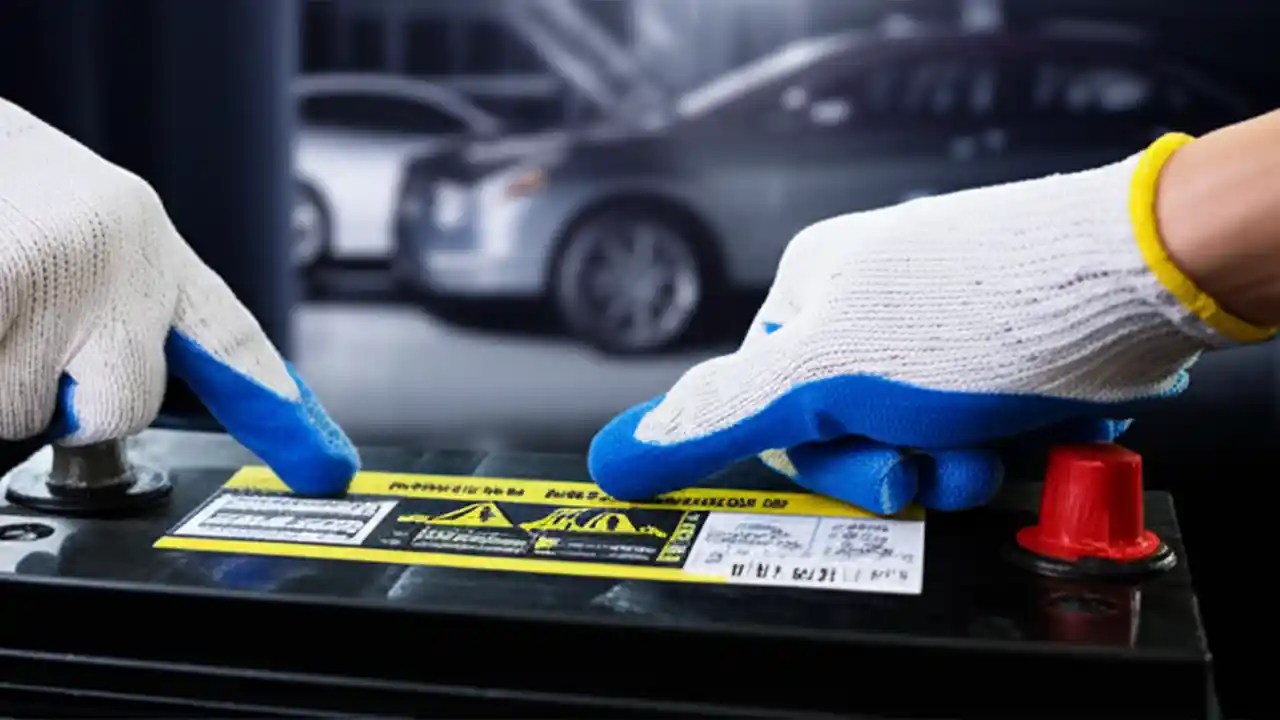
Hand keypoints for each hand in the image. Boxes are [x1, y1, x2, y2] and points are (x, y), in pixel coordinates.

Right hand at [0, 97, 356, 494]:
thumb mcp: (70, 236)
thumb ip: (110, 313)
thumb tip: (103, 398)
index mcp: (145, 240)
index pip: (229, 338)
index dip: (278, 409)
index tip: (327, 464)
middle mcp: (120, 251)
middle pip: (123, 407)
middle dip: (61, 401)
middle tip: (16, 334)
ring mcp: (59, 267)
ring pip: (25, 410)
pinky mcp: (3, 279)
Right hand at [587, 133, 1274, 513]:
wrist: (1129, 282)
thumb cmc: (973, 314)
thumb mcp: (822, 375)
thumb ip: (715, 419)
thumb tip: (614, 459)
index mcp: (810, 294)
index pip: (775, 412)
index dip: (831, 465)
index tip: (884, 474)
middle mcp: (871, 306)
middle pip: (853, 433)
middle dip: (909, 465)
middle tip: (948, 463)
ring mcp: (942, 327)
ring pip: (924, 438)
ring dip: (966, 460)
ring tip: (1005, 439)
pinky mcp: (1005, 348)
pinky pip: (985, 422)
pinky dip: (1011, 439)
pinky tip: (1038, 420)